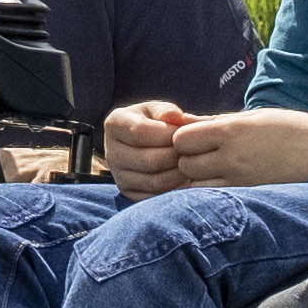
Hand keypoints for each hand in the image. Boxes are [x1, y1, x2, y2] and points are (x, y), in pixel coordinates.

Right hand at [99, 100, 232, 198]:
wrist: (144, 144)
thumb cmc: (155, 123)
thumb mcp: (158, 110)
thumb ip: (166, 111)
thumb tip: (175, 116)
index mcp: (114, 124)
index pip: (141, 132)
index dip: (169, 134)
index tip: (188, 134)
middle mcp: (111, 152)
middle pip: (149, 160)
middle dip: (177, 157)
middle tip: (195, 153)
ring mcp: (118, 176)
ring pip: (154, 181)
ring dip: (179, 175)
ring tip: (193, 166)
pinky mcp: (129, 193)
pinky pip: (155, 197)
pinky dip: (174, 190)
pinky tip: (185, 179)